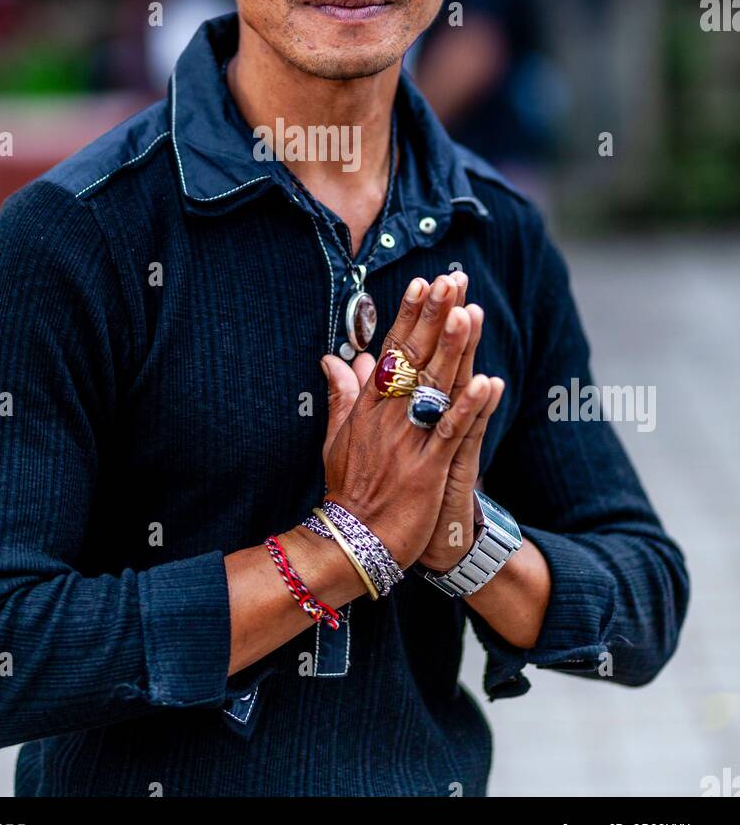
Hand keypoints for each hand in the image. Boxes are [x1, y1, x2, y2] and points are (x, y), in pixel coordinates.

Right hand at [318, 274, 497, 569]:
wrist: (351, 544)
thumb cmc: (349, 492)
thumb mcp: (337, 438)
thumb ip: (341, 395)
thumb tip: (337, 358)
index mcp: (369, 408)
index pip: (392, 352)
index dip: (410, 316)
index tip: (423, 283)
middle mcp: (388, 418)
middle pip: (415, 359)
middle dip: (434, 317)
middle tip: (451, 280)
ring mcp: (408, 442)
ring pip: (434, 387)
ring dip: (453, 349)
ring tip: (468, 312)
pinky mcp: (427, 470)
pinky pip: (451, 432)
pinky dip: (469, 407)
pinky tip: (487, 382)